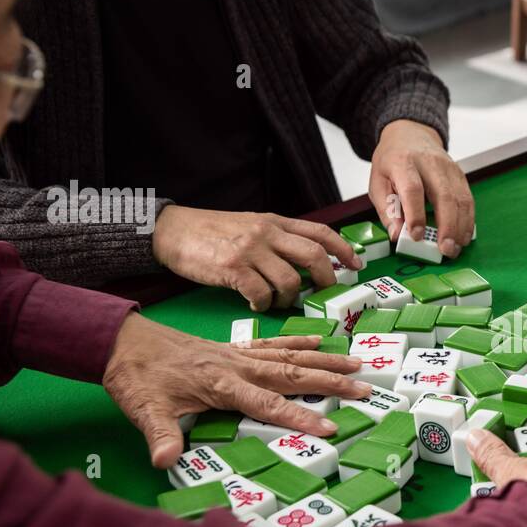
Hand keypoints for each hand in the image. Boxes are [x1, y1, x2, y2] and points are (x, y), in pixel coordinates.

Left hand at [103, 314, 371, 467]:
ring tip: (356, 364)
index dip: (299, 416)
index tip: (330, 426)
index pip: (268, 404)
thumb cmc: (135, 377)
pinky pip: (272, 345)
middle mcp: (237, 367)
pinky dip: (297, 343)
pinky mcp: (232, 348)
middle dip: (330, 383)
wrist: (120, 341)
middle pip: (292, 375)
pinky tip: (318, 342)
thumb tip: (165, 462)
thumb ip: (160, 436)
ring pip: (289, 357)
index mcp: (221, 384)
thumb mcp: (143, 410)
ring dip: (324, 361)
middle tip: (364, 389)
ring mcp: (237, 355)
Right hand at [152, 205, 362, 311]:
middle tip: (320, 295)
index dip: (342, 249)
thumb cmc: (211, 232)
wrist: (172, 230)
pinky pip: (261, 294)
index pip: (320, 232)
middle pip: (313, 257)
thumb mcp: (251, 224)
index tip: (355, 265)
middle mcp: (267, 232)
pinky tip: (256, 303)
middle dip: (325, 281)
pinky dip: (263, 304)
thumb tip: (308, 261)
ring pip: (290, 280)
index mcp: (275, 221)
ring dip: (288, 298)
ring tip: (277, 301)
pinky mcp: (232, 268)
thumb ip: (277, 238)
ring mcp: (250, 250)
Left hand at [369, 119, 473, 257]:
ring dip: (461, 227)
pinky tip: (463, 236)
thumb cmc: (392, 161)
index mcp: (403, 162)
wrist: (409, 134)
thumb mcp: (378, 182)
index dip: (416, 214)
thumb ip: (387, 210)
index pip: (413, 189)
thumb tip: (397, 236)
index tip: (417, 236)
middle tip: (445, 250)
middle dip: (447, 226)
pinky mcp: (460, 174)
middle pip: (444, 195)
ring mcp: (448, 167)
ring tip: (455, 248)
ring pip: (461, 198)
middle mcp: (429, 162)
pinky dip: (468, 220)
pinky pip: (468, 199)